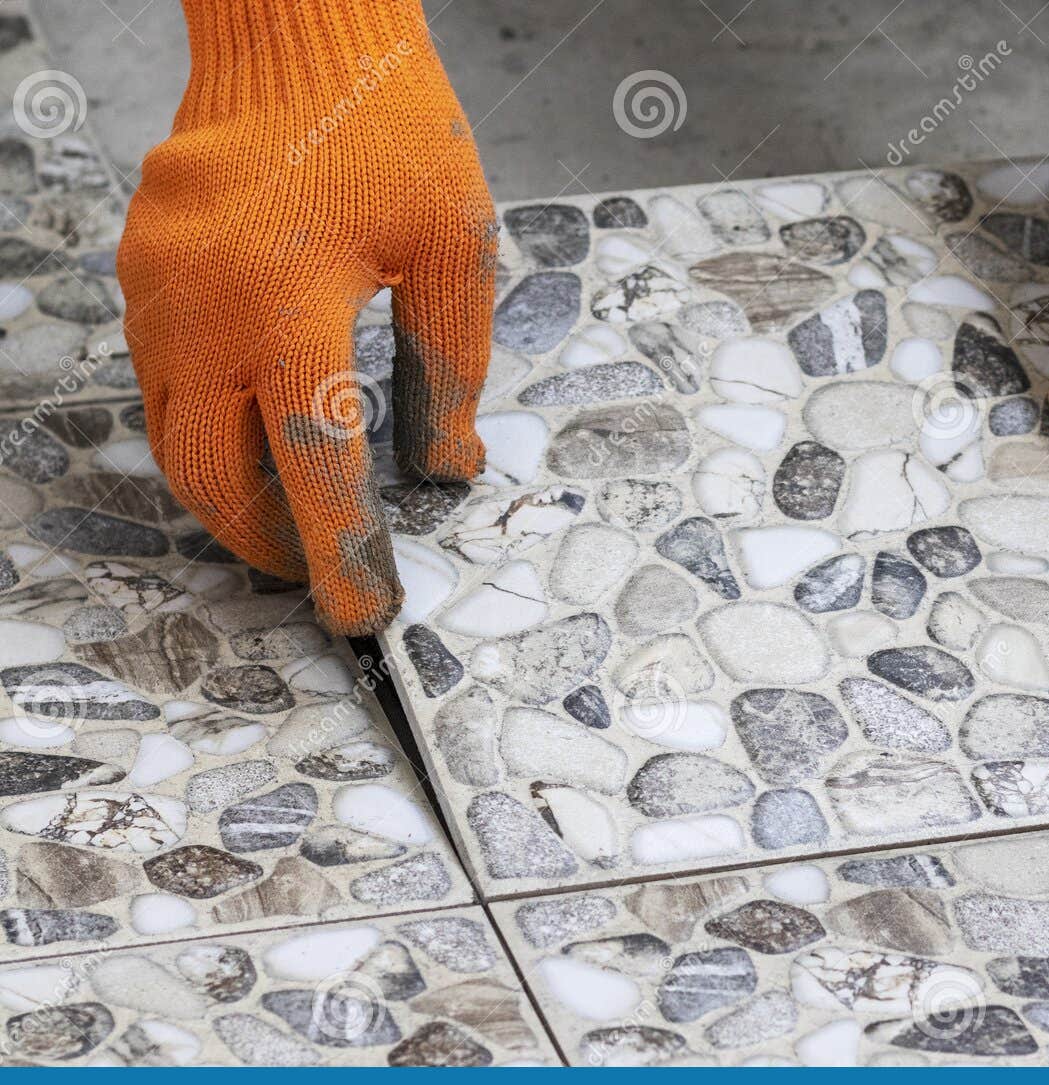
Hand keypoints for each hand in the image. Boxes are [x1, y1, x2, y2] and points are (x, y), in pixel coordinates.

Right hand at [118, 0, 496, 633]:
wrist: (296, 39)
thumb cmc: (391, 132)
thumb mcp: (456, 249)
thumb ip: (452, 369)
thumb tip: (447, 469)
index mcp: (293, 302)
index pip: (314, 463)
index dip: (339, 549)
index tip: (363, 611)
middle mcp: (205, 310)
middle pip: (216, 478)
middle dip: (271, 543)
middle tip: (325, 568)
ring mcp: (158, 296)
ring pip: (175, 444)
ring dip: (232, 499)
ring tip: (297, 519)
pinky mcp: (140, 280)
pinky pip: (163, 388)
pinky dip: (208, 437)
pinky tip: (261, 441)